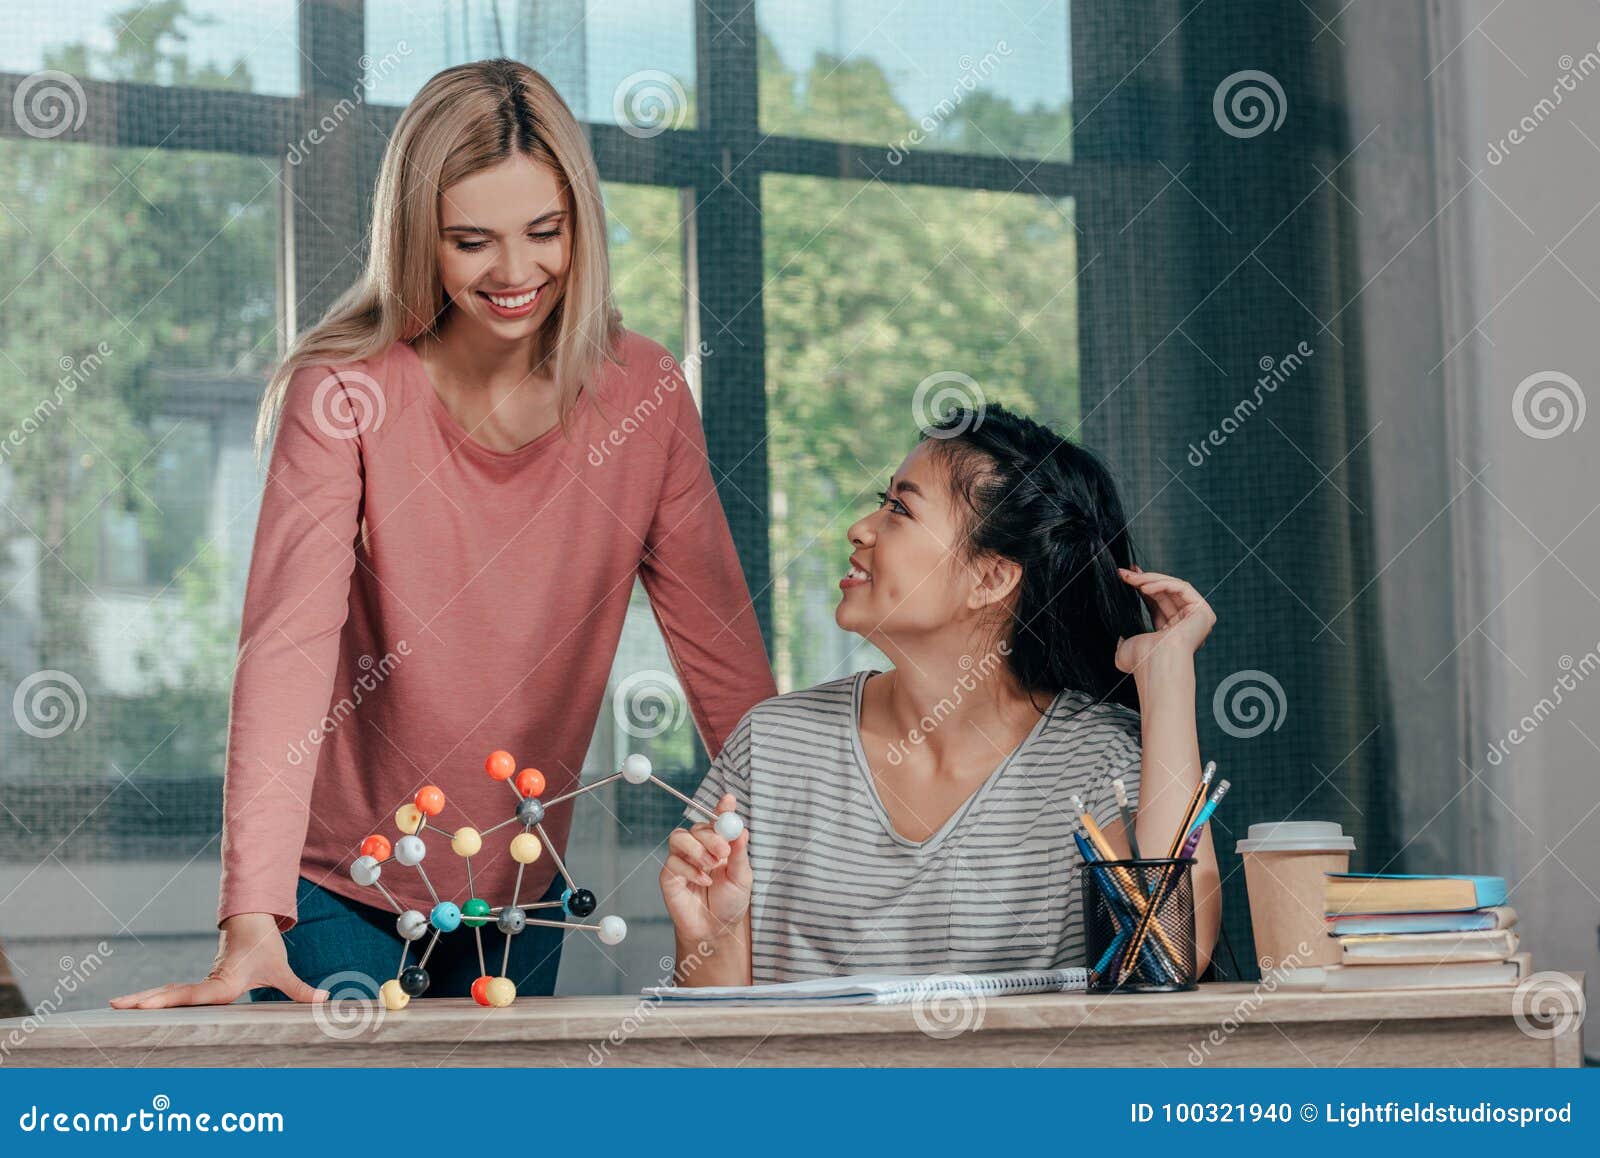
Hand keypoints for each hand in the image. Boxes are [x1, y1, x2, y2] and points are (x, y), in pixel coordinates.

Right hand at [108, 912, 326, 1008]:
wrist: (253, 921)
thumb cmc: (266, 946)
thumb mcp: (282, 969)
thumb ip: (300, 989)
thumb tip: (325, 999)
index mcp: (223, 982)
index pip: (194, 994)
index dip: (170, 1001)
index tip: (146, 1005)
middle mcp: (208, 983)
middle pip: (172, 994)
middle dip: (145, 1001)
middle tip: (116, 1007)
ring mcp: (200, 982)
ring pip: (169, 991)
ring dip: (144, 998)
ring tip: (115, 1006)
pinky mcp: (199, 982)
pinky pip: (173, 992)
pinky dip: (154, 998)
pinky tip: (137, 1005)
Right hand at [659, 794, 750, 944]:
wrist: (715, 930)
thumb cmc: (730, 902)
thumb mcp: (742, 877)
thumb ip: (739, 854)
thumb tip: (743, 831)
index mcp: (719, 844)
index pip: (718, 820)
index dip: (722, 808)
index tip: (728, 800)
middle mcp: (699, 848)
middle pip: (698, 827)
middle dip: (711, 836)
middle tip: (722, 851)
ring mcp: (682, 860)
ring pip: (679, 837)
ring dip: (697, 850)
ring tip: (711, 867)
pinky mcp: (669, 875)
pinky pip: (673, 861)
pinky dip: (690, 870)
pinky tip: (703, 881)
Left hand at [1114, 565, 1216, 674]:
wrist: (1155, 664)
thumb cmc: (1142, 661)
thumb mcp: (1126, 646)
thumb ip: (1123, 639)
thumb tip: (1119, 635)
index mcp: (1171, 632)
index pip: (1158, 601)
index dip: (1143, 586)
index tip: (1127, 576)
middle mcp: (1186, 624)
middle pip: (1165, 592)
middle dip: (1144, 579)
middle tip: (1125, 573)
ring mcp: (1197, 617)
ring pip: (1173, 587)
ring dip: (1150, 579)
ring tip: (1131, 579)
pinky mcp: (1203, 611)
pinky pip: (1182, 588)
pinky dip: (1162, 584)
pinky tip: (1144, 587)